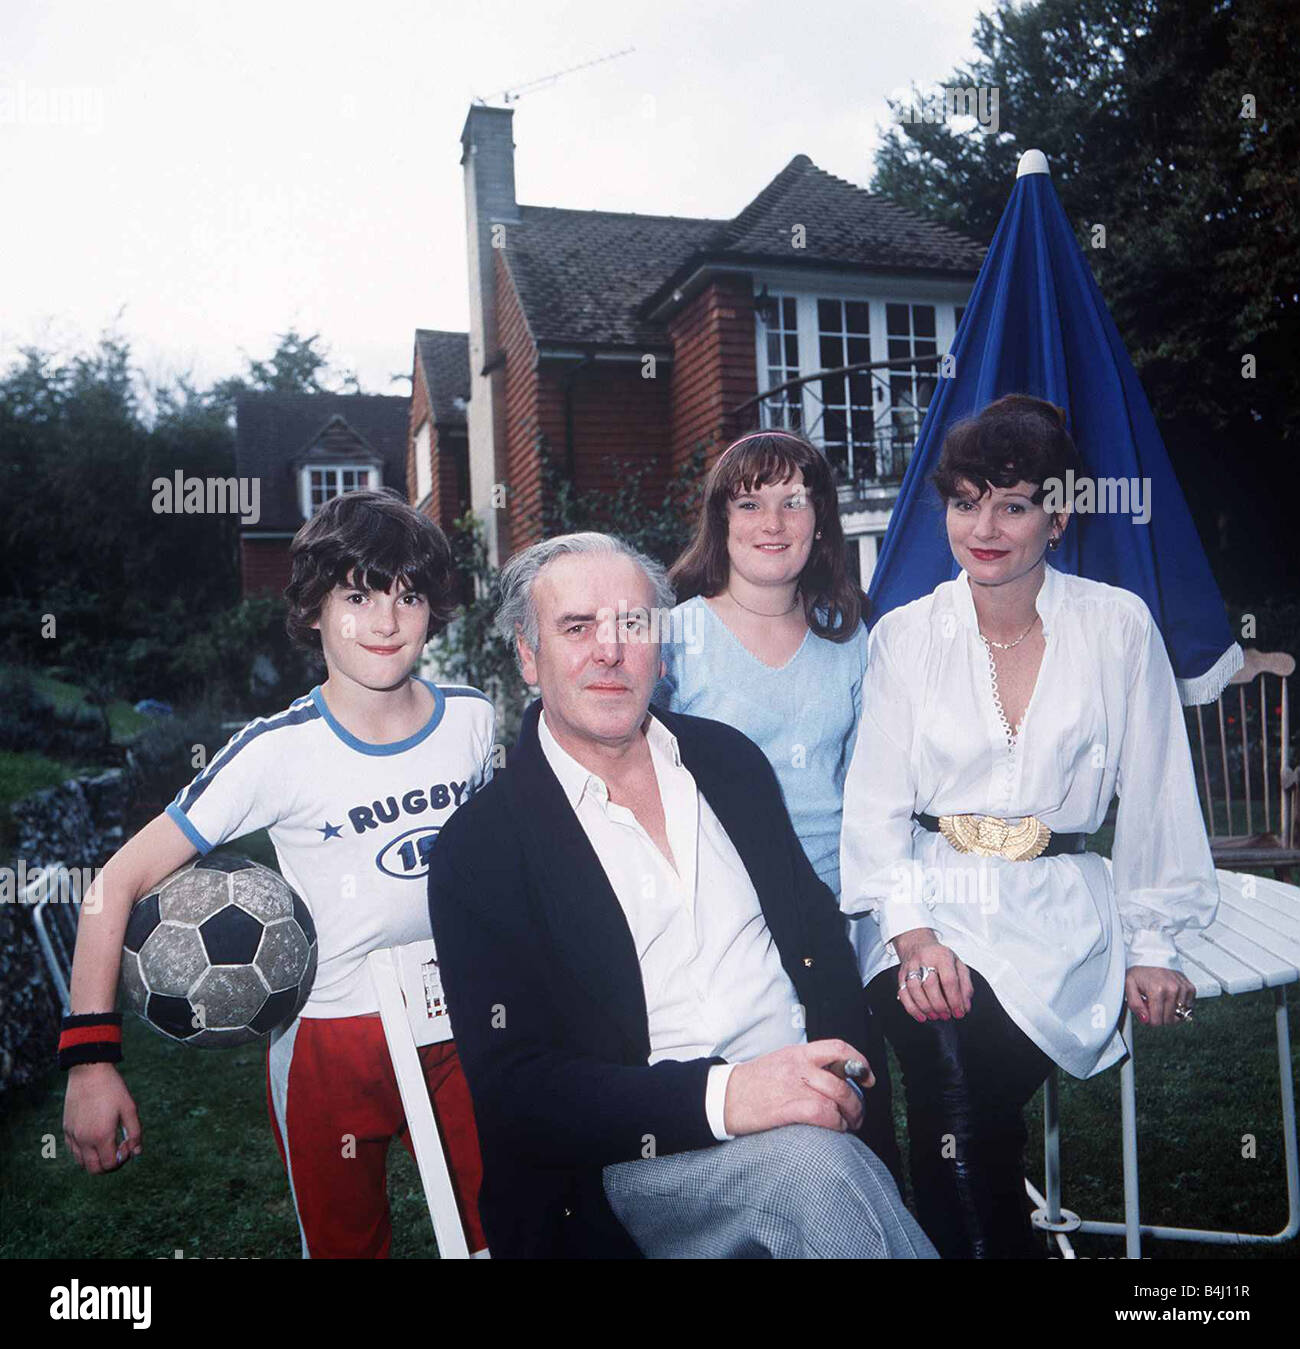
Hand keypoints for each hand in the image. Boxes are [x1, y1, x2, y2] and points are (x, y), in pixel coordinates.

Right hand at [63, 1063, 142, 1172]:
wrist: (89, 1072)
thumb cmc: (112, 1089)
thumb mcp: (129, 1108)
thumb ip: (135, 1132)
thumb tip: (137, 1152)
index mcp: (101, 1136)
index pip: (110, 1164)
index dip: (122, 1160)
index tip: (127, 1145)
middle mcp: (84, 1140)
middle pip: (94, 1169)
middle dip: (109, 1165)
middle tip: (118, 1150)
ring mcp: (73, 1136)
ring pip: (81, 1163)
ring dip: (95, 1160)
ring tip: (107, 1144)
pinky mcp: (66, 1129)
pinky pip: (73, 1150)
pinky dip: (84, 1152)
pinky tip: (95, 1137)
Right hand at [723, 1040, 870, 1137]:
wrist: (723, 1096)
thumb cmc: (752, 1084)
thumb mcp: (780, 1062)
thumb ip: (806, 1066)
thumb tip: (835, 1077)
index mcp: (797, 1052)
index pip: (838, 1048)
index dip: (859, 1062)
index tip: (868, 1076)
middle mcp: (799, 1066)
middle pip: (843, 1081)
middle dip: (858, 1101)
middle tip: (857, 1114)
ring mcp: (795, 1086)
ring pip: (839, 1098)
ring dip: (851, 1116)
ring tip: (849, 1126)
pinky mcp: (789, 1108)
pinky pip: (825, 1114)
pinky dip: (837, 1124)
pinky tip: (836, 1130)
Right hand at [893, 928, 971, 1021]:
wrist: (918, 945)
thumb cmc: (940, 957)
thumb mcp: (958, 965)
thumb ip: (965, 985)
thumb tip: (965, 1006)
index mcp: (942, 956)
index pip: (949, 980)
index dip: (955, 999)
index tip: (959, 1012)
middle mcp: (924, 960)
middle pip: (930, 985)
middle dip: (939, 1005)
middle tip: (946, 1015)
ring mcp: (911, 967)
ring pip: (914, 989)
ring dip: (925, 1007)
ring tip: (935, 1015)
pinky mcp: (901, 975)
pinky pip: (903, 993)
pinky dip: (911, 1008)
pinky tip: (921, 1015)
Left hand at [1126, 965, 1195, 1026]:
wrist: (1151, 958)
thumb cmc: (1140, 973)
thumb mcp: (1129, 986)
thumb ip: (1135, 1005)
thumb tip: (1145, 1019)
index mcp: (1157, 990)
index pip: (1157, 1021)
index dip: (1149, 1020)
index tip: (1146, 1012)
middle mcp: (1173, 989)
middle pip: (1169, 1020)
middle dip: (1159, 1016)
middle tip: (1152, 1004)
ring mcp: (1183, 989)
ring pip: (1179, 1016)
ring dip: (1170, 1011)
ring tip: (1161, 1000)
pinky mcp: (1190, 988)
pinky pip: (1188, 1008)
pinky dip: (1179, 1006)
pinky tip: (1170, 997)